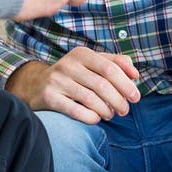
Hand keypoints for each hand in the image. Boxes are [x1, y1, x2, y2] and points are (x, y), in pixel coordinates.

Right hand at [6, 47, 139, 123]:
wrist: (35, 85)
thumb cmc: (72, 75)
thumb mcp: (90, 63)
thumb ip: (115, 63)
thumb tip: (135, 74)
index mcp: (81, 54)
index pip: (110, 68)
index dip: (126, 84)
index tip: (136, 97)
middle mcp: (68, 64)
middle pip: (102, 84)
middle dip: (119, 100)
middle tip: (125, 110)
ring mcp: (57, 80)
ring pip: (91, 98)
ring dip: (106, 110)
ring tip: (111, 115)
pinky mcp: (49, 97)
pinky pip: (76, 110)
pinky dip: (91, 117)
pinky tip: (97, 118)